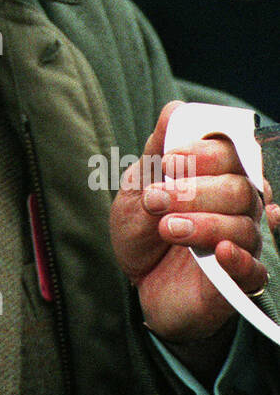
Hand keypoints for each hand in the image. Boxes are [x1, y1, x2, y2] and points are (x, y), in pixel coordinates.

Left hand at [110, 100, 277, 346]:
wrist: (138, 285)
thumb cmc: (143, 231)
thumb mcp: (138, 188)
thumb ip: (157, 152)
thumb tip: (175, 108)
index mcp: (218, 176)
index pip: (233, 153)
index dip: (205, 153)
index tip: (169, 161)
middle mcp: (239, 206)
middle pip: (240, 188)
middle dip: (194, 191)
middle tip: (156, 199)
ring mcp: (244, 242)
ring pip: (244, 225)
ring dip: (202, 223)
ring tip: (165, 227)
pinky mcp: (241, 280)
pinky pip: (256, 270)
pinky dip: (241, 259)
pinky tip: (220, 252)